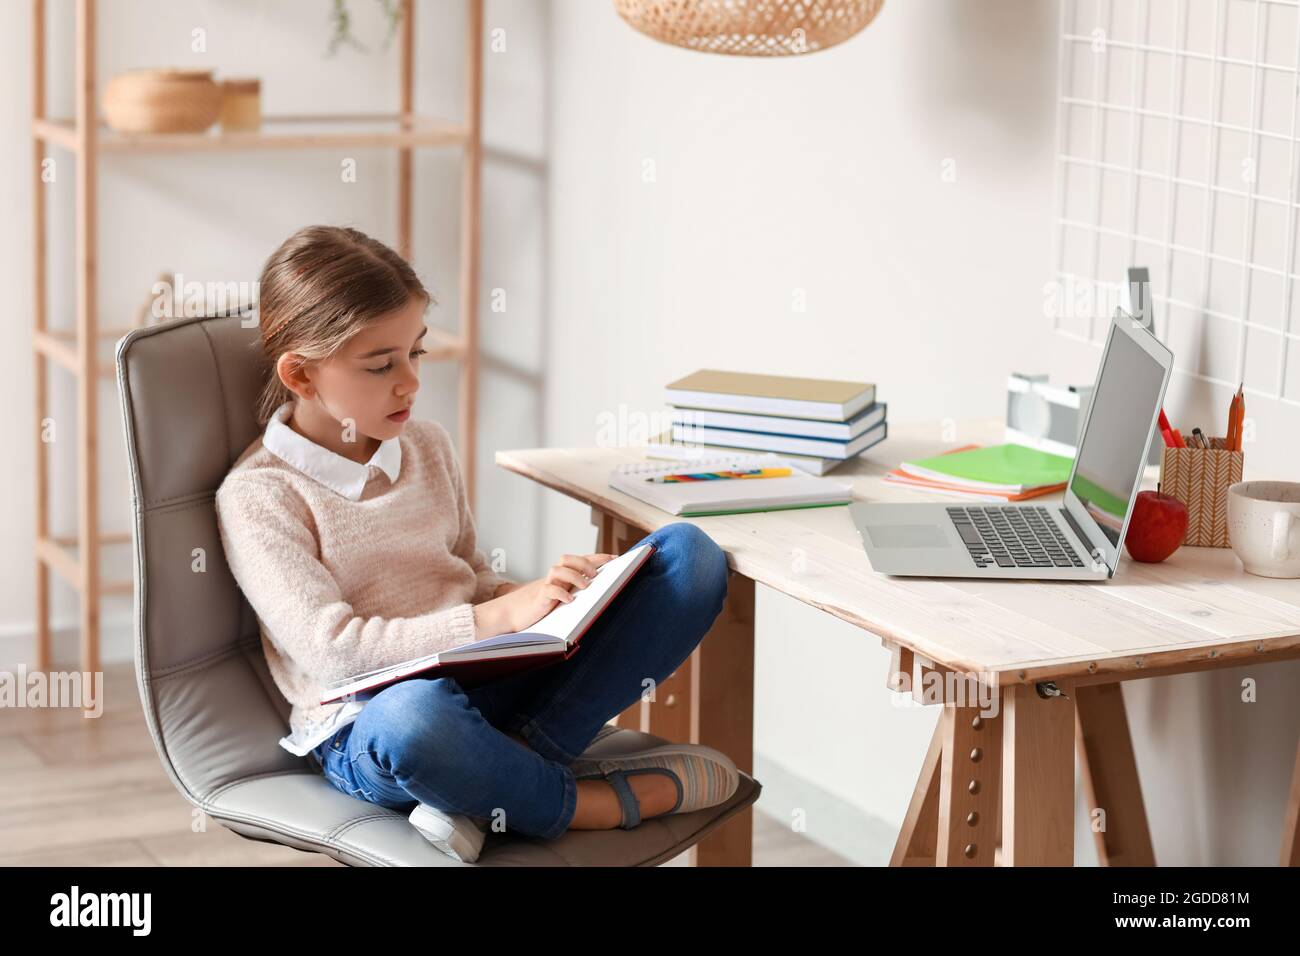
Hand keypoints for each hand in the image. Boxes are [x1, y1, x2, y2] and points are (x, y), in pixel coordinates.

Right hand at [474, 552, 616, 637]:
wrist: (512, 615)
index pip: (581, 560)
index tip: (615, 558)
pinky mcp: (539, 598)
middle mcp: (554, 578)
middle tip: (595, 575)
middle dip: (584, 563)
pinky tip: (569, 600)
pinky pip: (549, 590)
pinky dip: (560, 593)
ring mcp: (545, 586)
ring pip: (558, 570)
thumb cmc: (540, 607)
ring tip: (585, 587)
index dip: (598, 557)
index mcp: (562, 576)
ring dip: (574, 577)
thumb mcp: (561, 596)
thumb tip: (599, 590)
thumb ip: (575, 590)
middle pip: (567, 559)